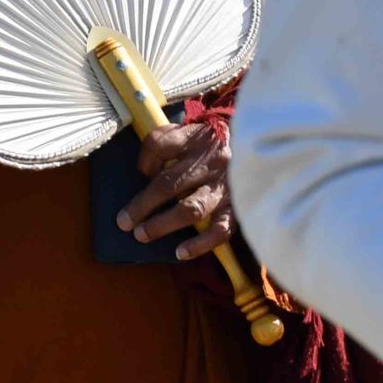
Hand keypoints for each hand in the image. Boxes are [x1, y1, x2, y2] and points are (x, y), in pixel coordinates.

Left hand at [119, 119, 235, 261]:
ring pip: (191, 209)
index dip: (145, 161)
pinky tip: (181, 253)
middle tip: (124, 222)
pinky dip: (200, 244)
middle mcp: (209, 162)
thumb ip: (162, 145)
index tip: (139, 174)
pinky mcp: (238, 206)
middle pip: (170, 184)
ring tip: (142, 235)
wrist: (257, 141)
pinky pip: (220, 229)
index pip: (160, 145)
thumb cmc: (210, 141)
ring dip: (164, 224)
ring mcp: (225, 186)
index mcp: (195, 138)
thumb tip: (146, 174)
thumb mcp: (187, 130)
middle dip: (143, 205)